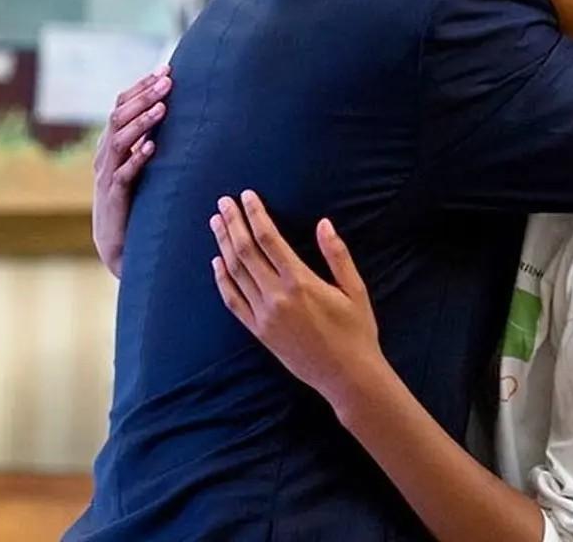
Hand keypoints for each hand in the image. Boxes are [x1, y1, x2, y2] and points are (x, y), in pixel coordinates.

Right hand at [92, 66, 170, 276]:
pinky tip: (152, 148)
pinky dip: (137, 159)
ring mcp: (107, 175)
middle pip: (119, 116)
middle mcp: (105, 154)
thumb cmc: (134, 199)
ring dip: (142, 122)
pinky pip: (124, 175)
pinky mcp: (114, 196)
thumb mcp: (140, 163)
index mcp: (111, 142)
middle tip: (168, 81)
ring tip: (162, 108)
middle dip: (144, 96)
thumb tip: (173, 109)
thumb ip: (149, 138)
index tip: (166, 68)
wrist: (117, 242)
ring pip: (119, 140)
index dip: (142, 86)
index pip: (122, 105)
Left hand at [210, 191, 384, 405]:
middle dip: (233, 223)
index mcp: (300, 282)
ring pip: (235, 273)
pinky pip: (232, 301)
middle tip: (223, 202)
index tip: (247, 196)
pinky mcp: (259, 332)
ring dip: (224, 244)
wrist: (346, 376)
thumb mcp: (356, 290)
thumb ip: (337, 255)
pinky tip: (217, 263)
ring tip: (216, 223)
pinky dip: (221, 279)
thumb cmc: (357, 331)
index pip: (269, 239)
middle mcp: (276, 297)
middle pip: (246, 251)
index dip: (256, 214)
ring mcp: (264, 316)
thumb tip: (324, 223)